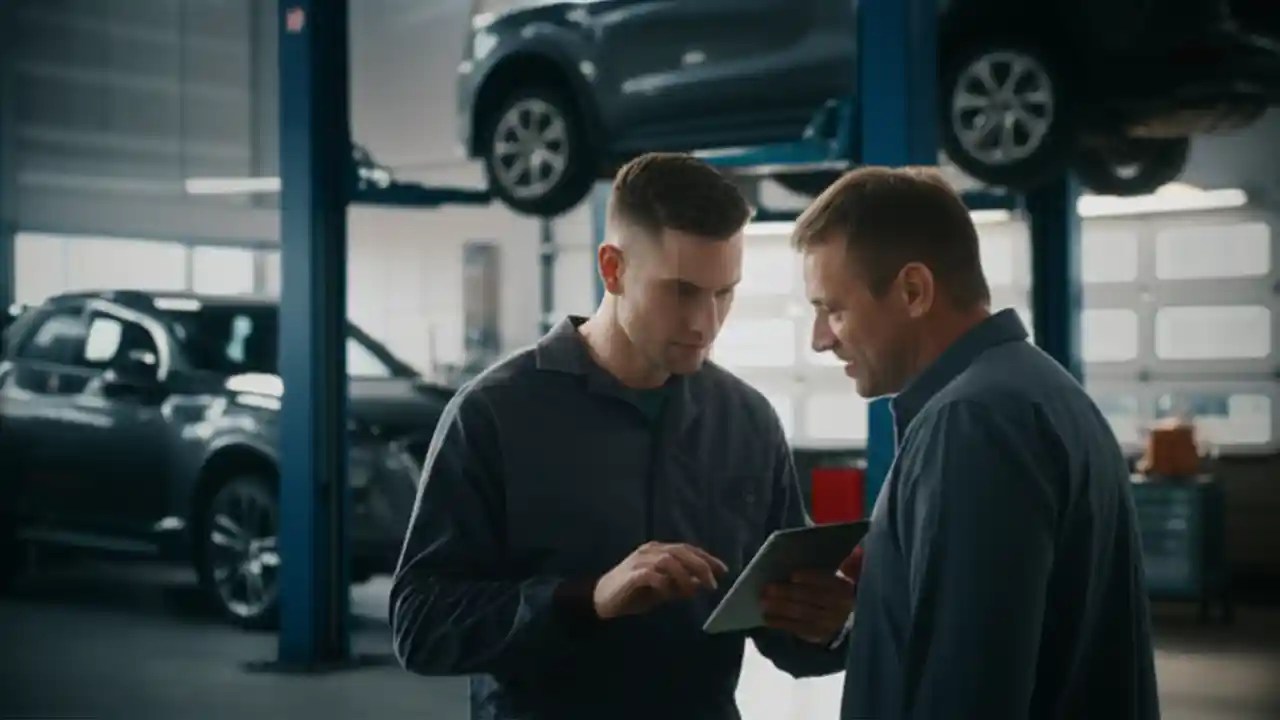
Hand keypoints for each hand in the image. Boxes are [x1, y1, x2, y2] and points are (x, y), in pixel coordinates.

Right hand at [593, 541, 728, 619]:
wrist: (601, 600)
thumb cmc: (633, 594)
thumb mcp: (662, 589)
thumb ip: (680, 584)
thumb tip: (701, 582)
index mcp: (658, 550)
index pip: (687, 549)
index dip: (706, 558)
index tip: (723, 570)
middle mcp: (650, 551)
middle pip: (680, 551)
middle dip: (700, 566)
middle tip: (713, 584)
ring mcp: (639, 561)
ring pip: (668, 560)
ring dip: (684, 576)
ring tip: (691, 592)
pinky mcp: (631, 575)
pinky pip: (652, 575)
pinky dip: (664, 584)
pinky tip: (670, 594)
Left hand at [761, 547, 861, 644]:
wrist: (850, 618)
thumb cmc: (838, 587)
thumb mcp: (846, 573)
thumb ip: (846, 561)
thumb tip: (855, 549)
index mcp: (846, 587)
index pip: (828, 581)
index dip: (811, 578)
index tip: (793, 574)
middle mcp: (841, 607)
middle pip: (812, 598)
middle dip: (788, 593)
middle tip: (767, 587)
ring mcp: (830, 624)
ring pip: (803, 615)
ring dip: (781, 608)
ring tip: (763, 601)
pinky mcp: (819, 636)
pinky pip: (798, 630)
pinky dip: (781, 623)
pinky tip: (767, 617)